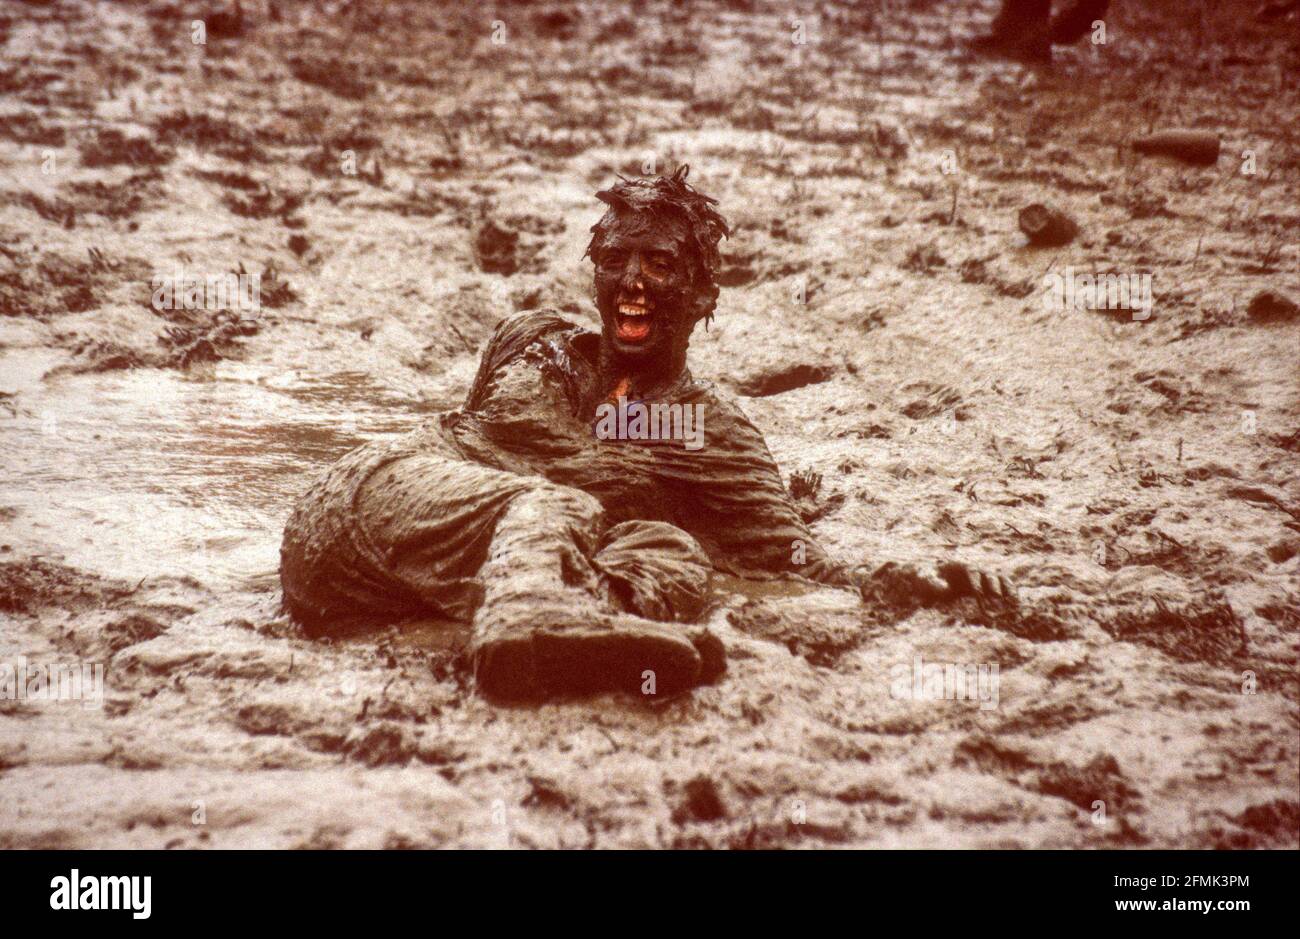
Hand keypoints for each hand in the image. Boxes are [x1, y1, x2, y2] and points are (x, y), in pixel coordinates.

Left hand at [857, 560, 1015, 609]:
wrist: (927, 576)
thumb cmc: (924, 576)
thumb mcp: (922, 577)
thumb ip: (931, 581)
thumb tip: (945, 588)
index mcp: (958, 564)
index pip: (971, 569)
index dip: (975, 580)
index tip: (977, 593)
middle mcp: (972, 567)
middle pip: (987, 572)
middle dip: (992, 584)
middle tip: (996, 598)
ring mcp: (980, 575)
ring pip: (997, 577)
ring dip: (1005, 587)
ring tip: (1012, 600)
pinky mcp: (985, 585)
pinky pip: (1000, 585)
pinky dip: (1009, 591)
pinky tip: (1016, 601)